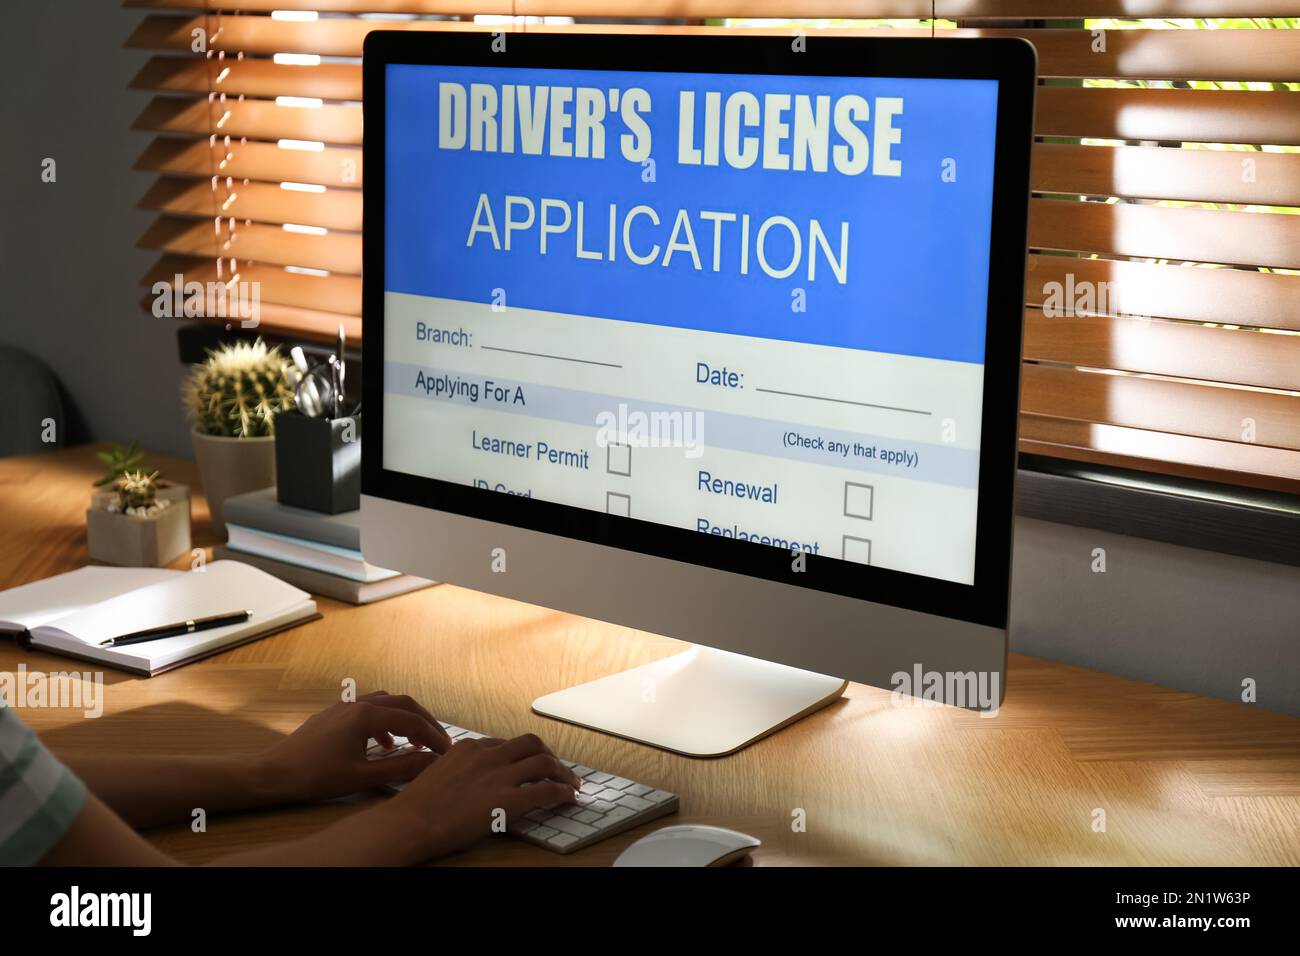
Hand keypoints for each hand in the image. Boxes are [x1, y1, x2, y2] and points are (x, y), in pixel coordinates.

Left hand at [255, 692, 452, 803]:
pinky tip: (382, 744)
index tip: (445, 752)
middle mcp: (357, 704)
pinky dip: (384, 722)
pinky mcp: (333, 714)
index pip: (412, 721)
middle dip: (424, 721)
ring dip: (404, 718)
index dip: (433, 736)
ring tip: (413, 742)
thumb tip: (431, 763)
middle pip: (403, 703)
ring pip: (385, 702)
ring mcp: (344, 706)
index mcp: (366, 716)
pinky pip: (368, 709)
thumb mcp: (363, 777)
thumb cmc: (316, 776)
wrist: (274, 773)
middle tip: (438, 741)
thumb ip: (401, 768)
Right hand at [386, 733, 581, 859]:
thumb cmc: (415, 807)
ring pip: (544, 761)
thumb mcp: (434, 775)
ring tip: (571, 782)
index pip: (503, 744)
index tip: (526, 763)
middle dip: (548, 753)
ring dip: (563, 771)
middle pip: (530, 743)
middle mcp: (487, 755)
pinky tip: (568, 797)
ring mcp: (499, 776)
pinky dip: (563, 792)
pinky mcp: (508, 800)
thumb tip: (466, 780)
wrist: (410, 822)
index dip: (520, 754)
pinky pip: (546, 790)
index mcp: (467, 747)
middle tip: (556, 767)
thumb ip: (455, 770)